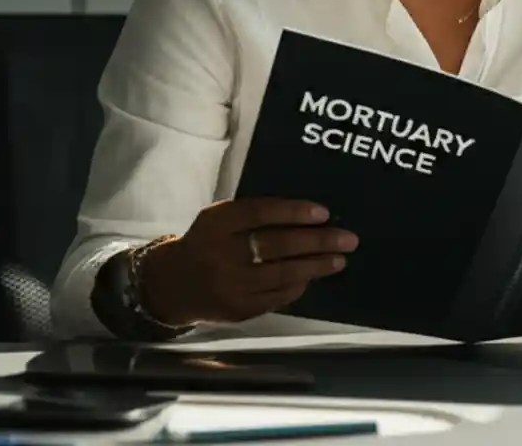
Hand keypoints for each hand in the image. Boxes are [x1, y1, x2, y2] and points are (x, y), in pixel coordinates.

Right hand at [139, 198, 358, 325]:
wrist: (173, 285)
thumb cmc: (208, 243)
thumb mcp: (220, 220)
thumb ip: (255, 215)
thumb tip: (311, 216)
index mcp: (216, 223)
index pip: (259, 212)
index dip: (293, 212)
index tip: (324, 212)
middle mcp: (220, 253)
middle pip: (276, 245)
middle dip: (317, 241)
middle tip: (349, 239)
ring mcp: (229, 285)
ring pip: (281, 273)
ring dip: (316, 266)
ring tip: (340, 259)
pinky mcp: (238, 310)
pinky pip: (276, 297)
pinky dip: (298, 286)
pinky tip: (313, 277)